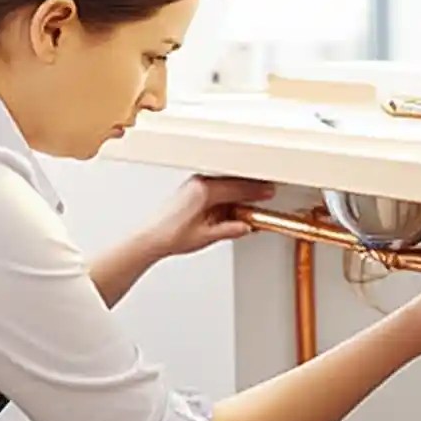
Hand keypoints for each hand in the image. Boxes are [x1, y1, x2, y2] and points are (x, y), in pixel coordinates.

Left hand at [145, 175, 276, 256]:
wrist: (151, 237)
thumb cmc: (170, 235)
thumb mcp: (207, 236)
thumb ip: (230, 229)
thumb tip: (246, 227)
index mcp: (205, 191)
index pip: (238, 188)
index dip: (256, 191)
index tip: (269, 192)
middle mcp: (199, 183)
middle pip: (233, 183)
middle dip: (251, 189)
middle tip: (267, 193)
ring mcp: (194, 185)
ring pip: (225, 184)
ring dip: (240, 191)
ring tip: (253, 201)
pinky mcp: (191, 190)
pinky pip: (216, 188)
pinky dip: (228, 194)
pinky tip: (234, 204)